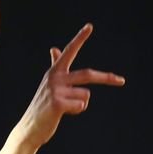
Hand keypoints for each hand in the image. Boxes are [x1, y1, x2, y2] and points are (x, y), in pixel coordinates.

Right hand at [16, 23, 124, 148]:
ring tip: (66, 108)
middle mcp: (55, 77)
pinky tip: (64, 113)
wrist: (30, 127)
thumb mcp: (50, 84)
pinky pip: (81, 105)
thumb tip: (54, 48)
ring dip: (81, 104)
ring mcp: (56, 90)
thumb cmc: (43, 105)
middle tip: (122, 81)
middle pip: (87, 74)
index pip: (70, 51)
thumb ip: (55, 65)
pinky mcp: (58, 104)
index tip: (90, 26)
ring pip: (86, 95)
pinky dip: (77, 110)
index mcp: (55, 71)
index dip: (80, 38)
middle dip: (106, 78)